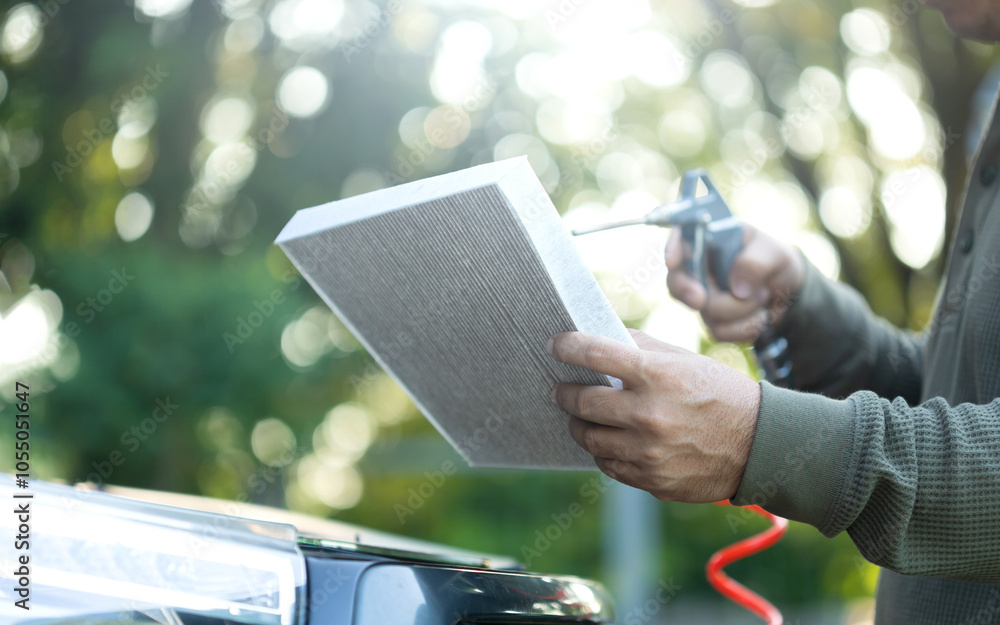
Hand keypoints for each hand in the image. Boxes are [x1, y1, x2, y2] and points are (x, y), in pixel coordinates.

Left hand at [548, 329, 759, 502]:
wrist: (759, 445)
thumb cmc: (721, 394)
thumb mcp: (686, 360)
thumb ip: (643, 349)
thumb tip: (605, 337)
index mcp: (657, 376)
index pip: (595, 354)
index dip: (567, 347)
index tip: (555, 345)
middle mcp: (648, 415)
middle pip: (582, 401)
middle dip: (564, 392)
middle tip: (560, 388)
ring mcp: (648, 452)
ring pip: (589, 438)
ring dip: (577, 424)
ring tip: (579, 416)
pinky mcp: (651, 480)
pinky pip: (608, 465)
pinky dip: (602, 451)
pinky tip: (606, 440)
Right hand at [665, 223, 804, 342]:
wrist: (788, 293)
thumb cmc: (775, 262)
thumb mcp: (775, 253)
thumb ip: (756, 263)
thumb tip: (737, 289)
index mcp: (710, 241)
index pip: (682, 240)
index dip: (672, 249)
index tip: (672, 261)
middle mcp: (700, 269)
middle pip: (676, 282)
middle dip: (687, 292)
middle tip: (699, 299)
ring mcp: (703, 297)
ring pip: (707, 311)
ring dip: (741, 309)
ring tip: (763, 296)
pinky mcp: (712, 322)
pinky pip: (720, 331)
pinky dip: (746, 326)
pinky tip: (760, 315)